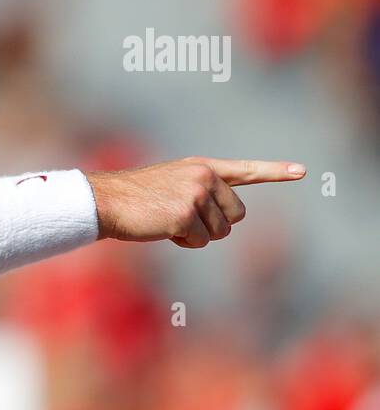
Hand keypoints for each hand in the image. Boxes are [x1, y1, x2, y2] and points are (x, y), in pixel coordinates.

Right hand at [86, 157, 305, 248]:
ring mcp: (196, 195)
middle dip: (213, 225)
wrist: (105, 200)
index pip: (245, 170)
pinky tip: (161, 228)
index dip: (275, 171)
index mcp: (202, 167)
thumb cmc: (134, 198)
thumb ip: (201, 194)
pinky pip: (199, 241)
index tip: (303, 171)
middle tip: (180, 218)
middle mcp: (204, 177)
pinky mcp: (185, 215)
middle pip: (236, 216)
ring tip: (166, 220)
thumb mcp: (171, 185)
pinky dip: (182, 242)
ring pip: (219, 232)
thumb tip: (226, 219)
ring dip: (195, 235)